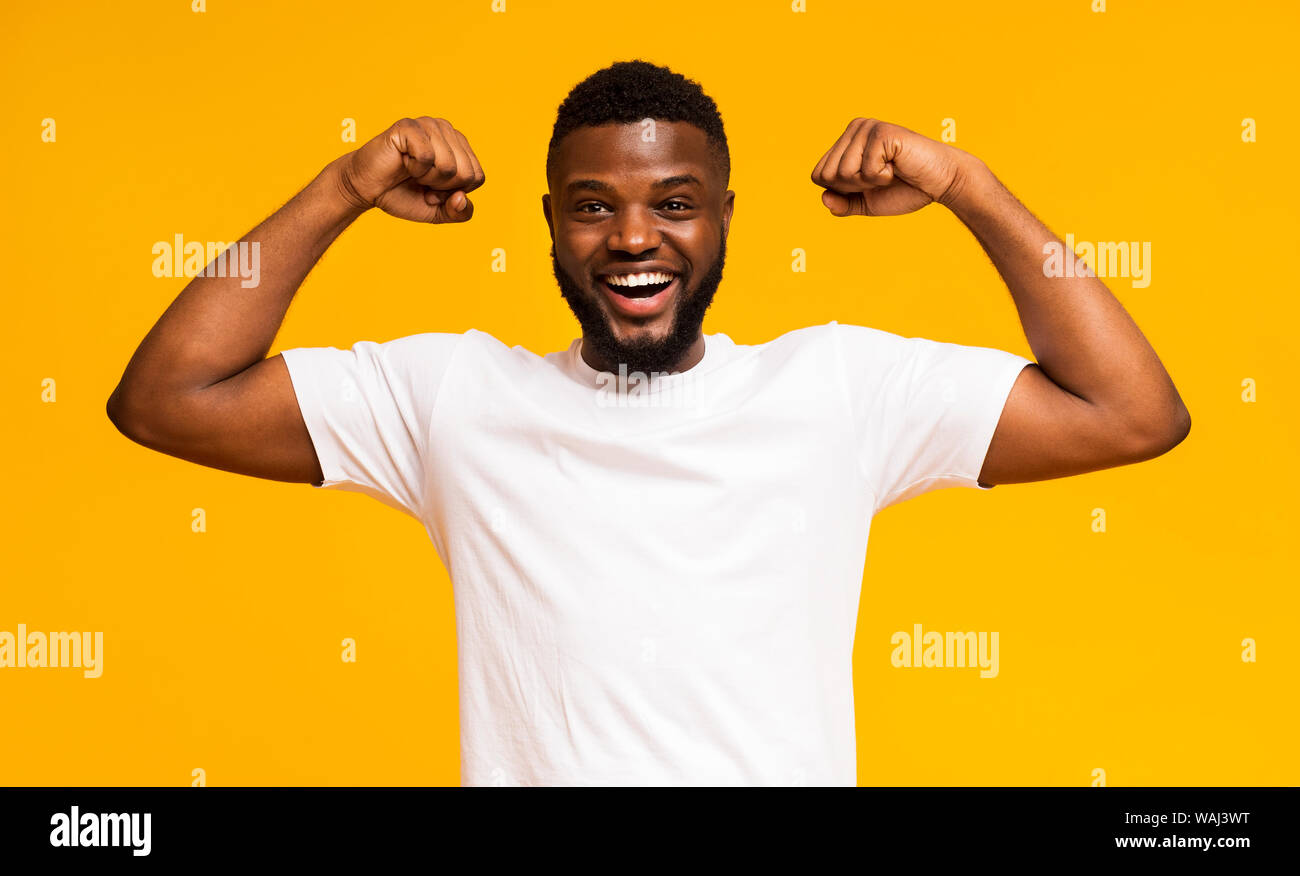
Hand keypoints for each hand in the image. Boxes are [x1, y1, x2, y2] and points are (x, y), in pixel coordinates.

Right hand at [338, 117, 484, 222]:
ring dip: (427, 178)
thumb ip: (459, 212)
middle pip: (466, 173)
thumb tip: (461, 198)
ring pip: (448, 166)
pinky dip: (414, 168)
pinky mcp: (409, 126)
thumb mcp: (438, 212)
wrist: (366, 189)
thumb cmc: (403, 195)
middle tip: (421, 181)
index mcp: (459, 146)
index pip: (477, 177)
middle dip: (442, 187)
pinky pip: (427, 157)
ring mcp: (428, 125)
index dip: (454, 192)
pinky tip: (403, 162)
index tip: (433, 189)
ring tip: (412, 171)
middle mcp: (446, 130)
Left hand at [811, 118, 969, 216]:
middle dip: (853, 187)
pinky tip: (898, 166)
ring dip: (869, 182)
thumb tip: (824, 197)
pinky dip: (883, 178)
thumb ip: (843, 203)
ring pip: (843, 172)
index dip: (841, 191)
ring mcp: (867, 127)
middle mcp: (854, 128)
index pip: (818, 175)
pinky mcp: (882, 132)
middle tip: (881, 177)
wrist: (940, 183)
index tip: (868, 183)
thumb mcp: (867, 202)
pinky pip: (865, 170)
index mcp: (846, 141)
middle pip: (827, 175)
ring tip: (891, 170)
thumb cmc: (906, 189)